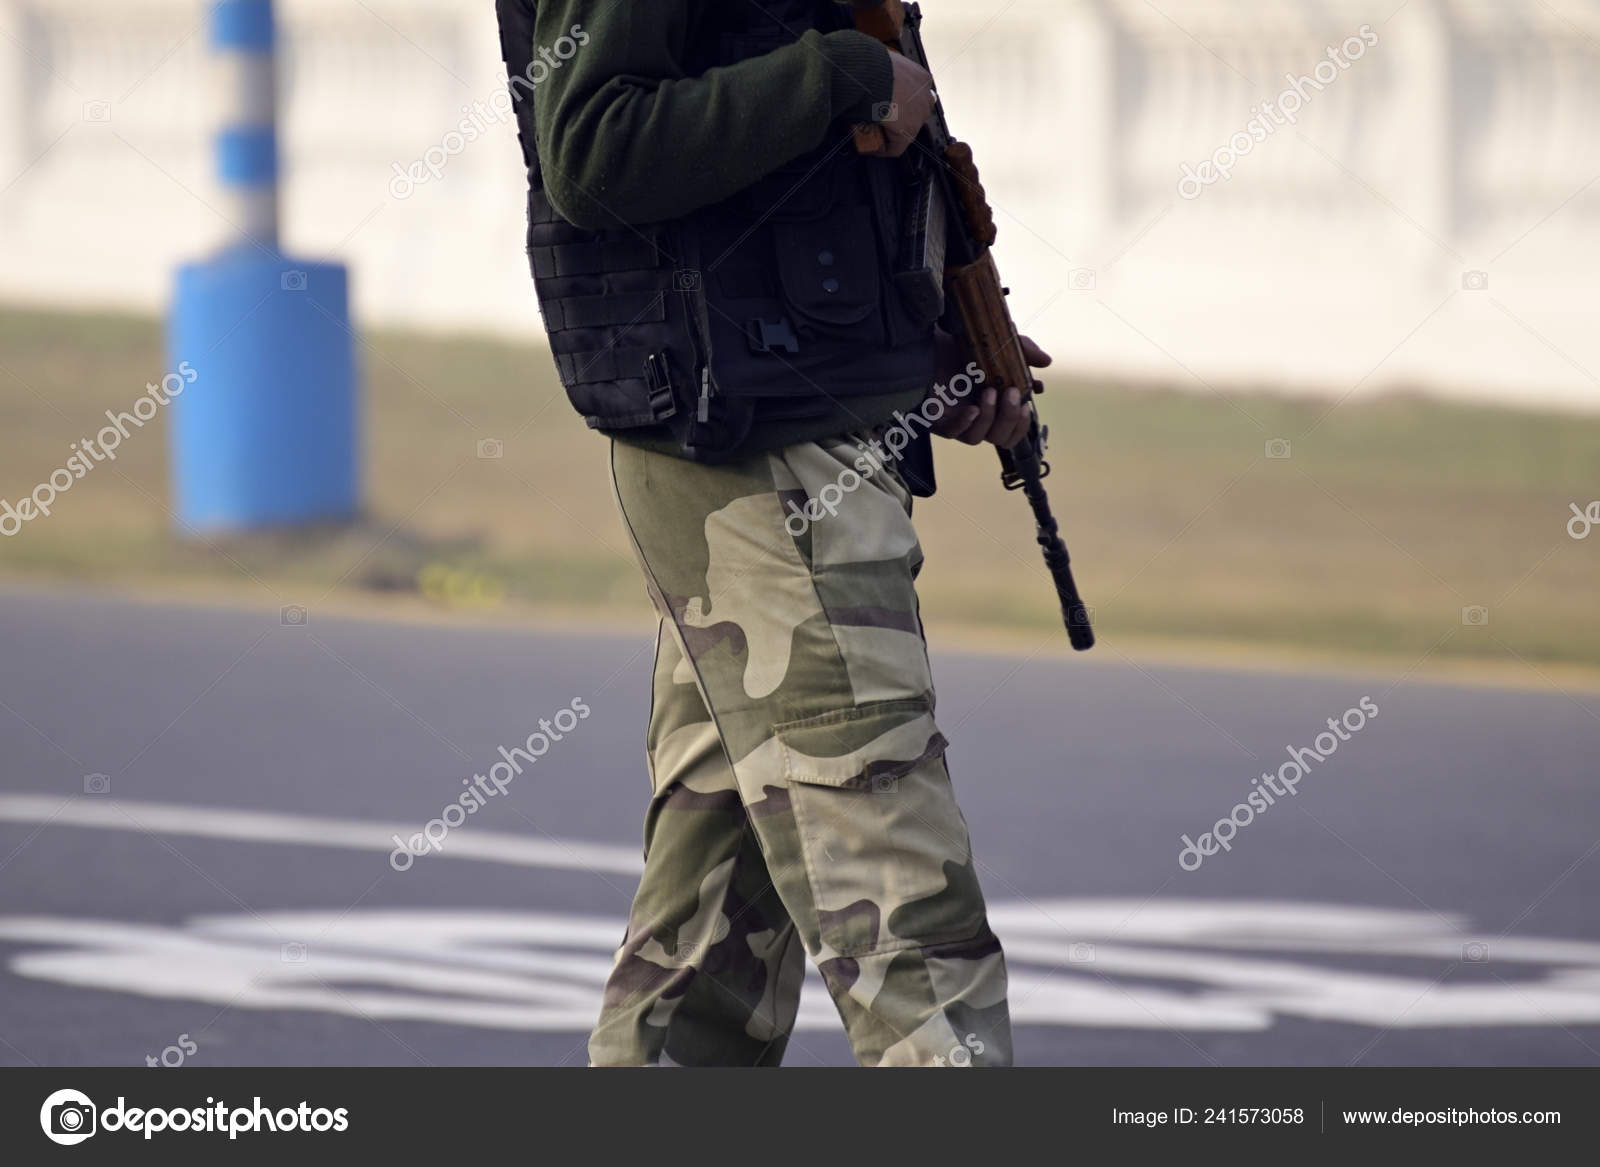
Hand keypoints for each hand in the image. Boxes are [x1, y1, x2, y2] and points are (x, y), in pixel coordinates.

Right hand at [867, 53, 934, 157]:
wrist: (867, 73)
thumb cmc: (870, 63)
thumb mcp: (885, 60)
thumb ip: (887, 70)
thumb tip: (873, 71)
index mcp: (921, 77)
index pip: (916, 95)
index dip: (902, 102)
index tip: (889, 106)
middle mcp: (925, 96)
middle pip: (915, 113)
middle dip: (900, 119)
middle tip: (882, 121)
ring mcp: (918, 115)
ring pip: (907, 130)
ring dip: (892, 134)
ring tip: (876, 135)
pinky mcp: (907, 131)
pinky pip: (896, 147)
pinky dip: (885, 150)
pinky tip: (874, 150)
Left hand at [931, 335, 1053, 449]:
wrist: (928, 343)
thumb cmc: (961, 348)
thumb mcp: (997, 345)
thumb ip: (1023, 351)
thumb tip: (1046, 362)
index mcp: (994, 407)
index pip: (1014, 432)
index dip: (1023, 423)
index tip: (1027, 403)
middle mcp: (977, 418)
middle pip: (1001, 439)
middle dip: (1010, 418)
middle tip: (1011, 393)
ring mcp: (958, 422)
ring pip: (979, 439)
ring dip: (990, 418)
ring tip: (988, 392)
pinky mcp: (938, 421)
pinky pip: (954, 433)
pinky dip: (965, 423)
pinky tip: (971, 410)